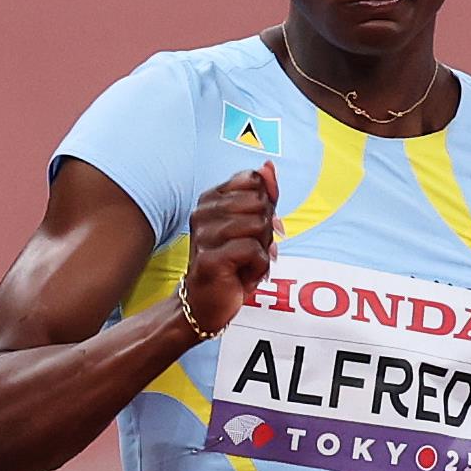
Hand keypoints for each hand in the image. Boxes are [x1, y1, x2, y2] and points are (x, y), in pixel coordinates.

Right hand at [176, 164, 280, 333]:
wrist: (205, 303)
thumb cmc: (231, 264)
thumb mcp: (252, 224)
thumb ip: (262, 194)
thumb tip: (268, 166)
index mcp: (210, 199)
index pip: (253, 181)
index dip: (264, 206)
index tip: (249, 229)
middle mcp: (202, 212)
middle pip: (259, 203)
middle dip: (265, 230)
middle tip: (247, 250)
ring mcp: (204, 235)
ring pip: (259, 226)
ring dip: (262, 250)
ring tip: (244, 263)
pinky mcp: (210, 259)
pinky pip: (254, 251)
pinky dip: (259, 267)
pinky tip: (243, 275)